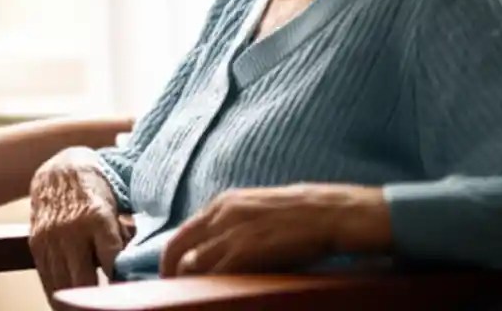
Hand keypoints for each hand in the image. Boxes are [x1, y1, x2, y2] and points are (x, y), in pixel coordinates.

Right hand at [28, 147, 129, 297]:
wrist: (60, 169)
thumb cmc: (96, 190)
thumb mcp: (117, 208)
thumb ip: (123, 237)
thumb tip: (134, 268)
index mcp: (98, 219)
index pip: (112, 266)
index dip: (120, 287)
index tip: (125, 297)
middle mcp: (71, 230)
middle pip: (84, 282)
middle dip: (95, 299)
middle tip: (105, 305)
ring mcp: (51, 237)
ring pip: (62, 285)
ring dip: (74, 301)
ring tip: (85, 306)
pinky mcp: (36, 242)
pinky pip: (46, 277)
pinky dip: (58, 292)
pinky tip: (68, 300)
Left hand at [159, 184, 391, 276]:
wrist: (330, 213)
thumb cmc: (302, 214)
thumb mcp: (258, 209)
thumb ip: (234, 223)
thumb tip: (216, 247)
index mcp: (223, 203)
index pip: (183, 233)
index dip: (173, 258)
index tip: (171, 275)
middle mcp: (221, 215)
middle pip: (179, 248)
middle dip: (171, 273)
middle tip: (171, 292)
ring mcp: (232, 233)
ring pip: (194, 266)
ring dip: (191, 284)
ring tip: (192, 299)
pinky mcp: (246, 251)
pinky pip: (216, 276)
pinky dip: (210, 289)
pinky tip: (212, 298)